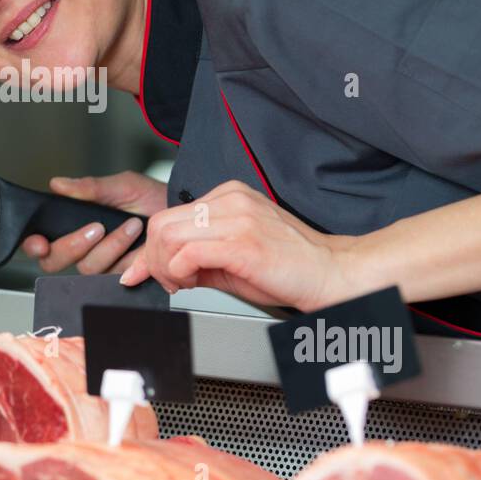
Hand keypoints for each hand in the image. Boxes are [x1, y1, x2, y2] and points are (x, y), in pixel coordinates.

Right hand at [20, 171, 167, 274]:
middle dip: (73, 245)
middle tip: (96, 228)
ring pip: (87, 268)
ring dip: (110, 247)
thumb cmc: (150, 197)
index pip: (41, 241)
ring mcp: (102, 264)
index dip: (33, 245)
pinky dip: (126, 258)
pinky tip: (137, 244)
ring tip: (131, 226)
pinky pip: (113, 277)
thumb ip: (88, 188)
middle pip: (56, 261)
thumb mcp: (120, 186)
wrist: (180, 211)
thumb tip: (57, 184)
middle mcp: (83, 248)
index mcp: (74, 224)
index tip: (40, 242)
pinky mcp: (122, 276)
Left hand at [118, 180, 352, 311]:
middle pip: (161, 223)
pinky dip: (179, 273)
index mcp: (229, 195)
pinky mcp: (242, 242)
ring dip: (164, 267)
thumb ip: (196, 253)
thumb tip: (158, 267)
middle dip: (154, 259)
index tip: (152, 271)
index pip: (169, 215)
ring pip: (169, 235)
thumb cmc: (287, 265)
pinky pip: (188, 253)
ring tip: (181, 284)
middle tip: (170, 281)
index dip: (154, 249)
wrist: (328, 273)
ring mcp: (237, 218)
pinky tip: (191, 283)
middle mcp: (231, 200)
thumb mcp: (233, 252)